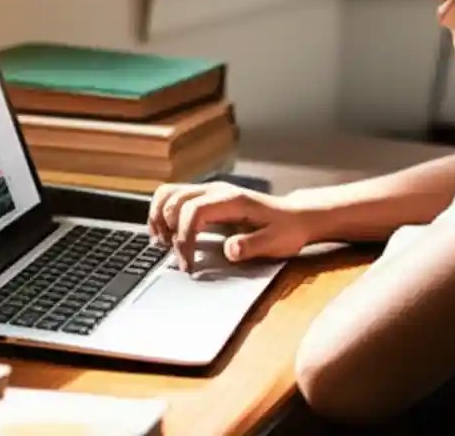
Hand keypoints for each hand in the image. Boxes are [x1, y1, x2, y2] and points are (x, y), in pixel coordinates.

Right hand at [147, 181, 311, 271]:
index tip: (189, 264)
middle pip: (175, 200)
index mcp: (232, 200)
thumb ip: (253, 245)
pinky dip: (161, 213)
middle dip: (169, 231)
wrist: (295, 216)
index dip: (185, 237)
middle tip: (179, 259)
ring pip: (168, 193)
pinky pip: (172, 196)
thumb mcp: (276, 242)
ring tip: (164, 244)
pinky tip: (165, 234)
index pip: (194, 210)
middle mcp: (216, 190)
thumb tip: (230, 249)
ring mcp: (209, 191)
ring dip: (159, 218)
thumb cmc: (286, 230)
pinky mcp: (204, 197)